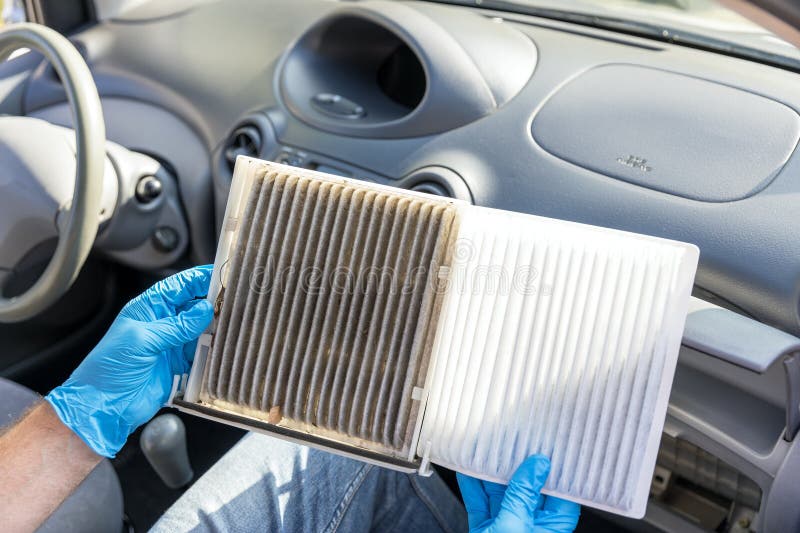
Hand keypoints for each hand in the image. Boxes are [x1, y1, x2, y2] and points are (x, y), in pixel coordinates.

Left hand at [46, 265, 213, 457]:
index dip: (199, 279)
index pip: (178, 286)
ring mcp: (170, 344)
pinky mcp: (177, 364)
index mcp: (148, 309)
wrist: (104, 407)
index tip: (221, 275)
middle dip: (212, 303)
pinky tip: (221, 346)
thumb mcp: (142, 340)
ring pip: (200, 329)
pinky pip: (200, 352)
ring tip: (232, 323)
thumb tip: (205, 310)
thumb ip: (176, 325)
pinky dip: (211, 350)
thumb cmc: (109, 369)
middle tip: (234, 302)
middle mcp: (161, 323)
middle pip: (193, 306)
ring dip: (215, 327)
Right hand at [457, 455, 580, 532]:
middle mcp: (530, 528)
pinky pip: (480, 504)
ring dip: (491, 472)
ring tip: (486, 448)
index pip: (559, 493)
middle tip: (513, 439)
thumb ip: (523, 495)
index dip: (554, 469)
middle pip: (527, 489)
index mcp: (549, 530)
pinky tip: (468, 469)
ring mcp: (506, 529)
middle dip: (517, 465)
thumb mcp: (514, 526)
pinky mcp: (485, 531)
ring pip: (500, 493)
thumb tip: (538, 465)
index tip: (548, 445)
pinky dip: (472, 486)